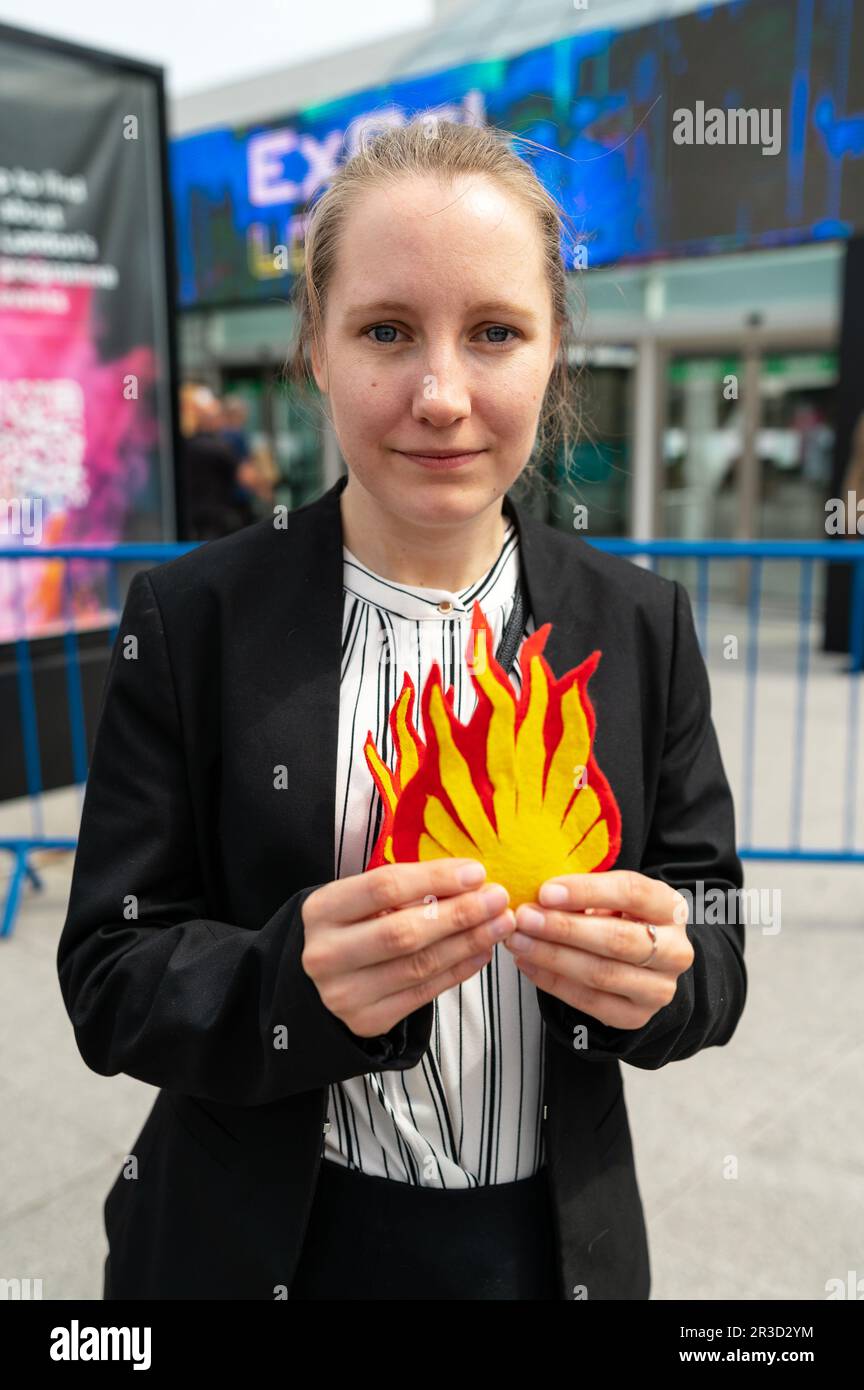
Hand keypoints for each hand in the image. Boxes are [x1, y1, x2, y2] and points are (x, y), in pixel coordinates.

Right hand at [302, 859, 515, 1037]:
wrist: (314, 982)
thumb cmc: (349, 928)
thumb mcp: (360, 900)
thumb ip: (406, 889)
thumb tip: (471, 880)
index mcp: (322, 910)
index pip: (384, 888)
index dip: (435, 878)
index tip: (476, 872)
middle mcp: (326, 954)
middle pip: (404, 932)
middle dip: (460, 914)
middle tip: (499, 899)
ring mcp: (344, 993)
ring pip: (419, 965)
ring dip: (468, 942)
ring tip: (500, 924)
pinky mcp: (367, 1020)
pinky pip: (423, 992)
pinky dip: (459, 970)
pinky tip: (482, 952)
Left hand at [503, 869, 692, 1030]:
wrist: (643, 963)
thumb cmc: (620, 918)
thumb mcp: (611, 897)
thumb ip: (583, 894)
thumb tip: (538, 896)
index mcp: (671, 908)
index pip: (632, 893)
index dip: (587, 891)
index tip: (545, 892)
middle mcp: (675, 951)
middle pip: (617, 939)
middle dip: (563, 929)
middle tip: (523, 918)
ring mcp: (659, 988)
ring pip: (601, 974)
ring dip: (552, 956)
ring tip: (518, 941)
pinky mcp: (637, 1016)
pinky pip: (589, 1002)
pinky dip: (553, 982)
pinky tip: (528, 964)